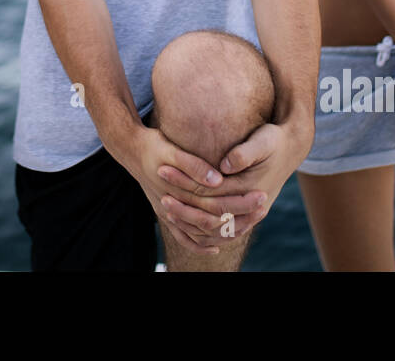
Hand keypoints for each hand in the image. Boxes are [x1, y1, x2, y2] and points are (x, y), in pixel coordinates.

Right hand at [126, 125, 264, 255]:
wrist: (130, 151)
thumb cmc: (153, 147)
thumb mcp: (172, 150)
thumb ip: (194, 166)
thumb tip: (217, 180)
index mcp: (179, 193)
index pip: (216, 205)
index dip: (240, 202)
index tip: (261, 195)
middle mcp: (174, 209)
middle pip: (214, 221)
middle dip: (240, 216)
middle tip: (263, 207)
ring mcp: (170, 215)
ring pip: (203, 233)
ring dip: (227, 231)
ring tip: (250, 221)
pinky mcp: (167, 216)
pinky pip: (185, 238)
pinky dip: (200, 245)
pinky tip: (217, 248)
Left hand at [156, 121, 307, 251]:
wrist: (290, 150)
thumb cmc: (274, 140)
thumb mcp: (264, 141)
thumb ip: (245, 153)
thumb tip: (226, 164)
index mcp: (252, 188)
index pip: (213, 192)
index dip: (187, 183)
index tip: (164, 170)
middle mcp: (252, 208)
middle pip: (211, 215)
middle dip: (184, 207)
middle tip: (161, 196)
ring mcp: (250, 215)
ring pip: (215, 230)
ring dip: (190, 222)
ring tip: (167, 210)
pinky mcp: (246, 216)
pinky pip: (221, 233)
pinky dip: (203, 232)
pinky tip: (185, 224)